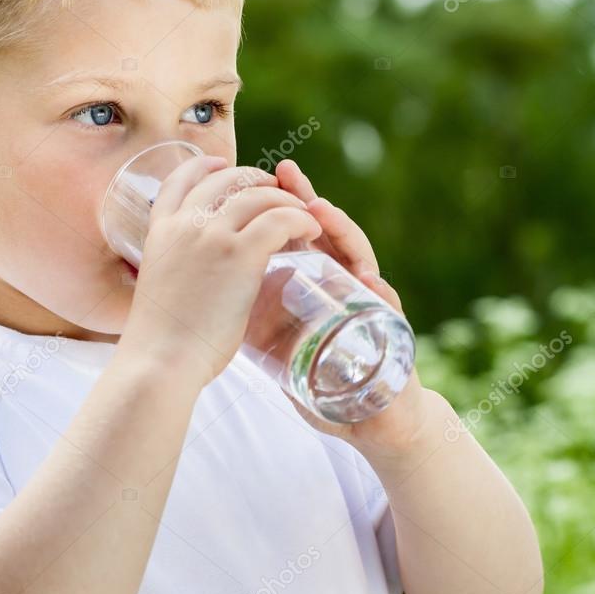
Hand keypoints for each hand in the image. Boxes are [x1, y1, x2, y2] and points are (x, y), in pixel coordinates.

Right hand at [121, 155, 323, 390]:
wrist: (159, 362)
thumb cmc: (159, 343)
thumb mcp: (158, 287)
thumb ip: (177, 268)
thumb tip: (195, 275)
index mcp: (160, 231)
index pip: (179, 180)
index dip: (204, 167)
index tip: (222, 165)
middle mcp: (184, 225)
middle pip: (226, 179)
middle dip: (256, 180)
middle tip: (276, 193)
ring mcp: (212, 236)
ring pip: (259, 195)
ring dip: (286, 200)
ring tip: (303, 215)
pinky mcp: (240, 255)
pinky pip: (280, 219)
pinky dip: (301, 218)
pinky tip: (311, 231)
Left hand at [273, 158, 430, 459]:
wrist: (370, 420)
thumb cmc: (324, 381)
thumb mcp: (277, 343)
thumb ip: (253, 315)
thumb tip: (202, 295)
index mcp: (314, 280)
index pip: (296, 233)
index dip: (278, 203)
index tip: (256, 177)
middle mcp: (343, 282)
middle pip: (325, 233)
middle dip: (306, 201)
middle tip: (287, 174)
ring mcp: (369, 302)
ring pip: (358, 256)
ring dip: (340, 234)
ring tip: (320, 214)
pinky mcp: (392, 330)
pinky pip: (386, 305)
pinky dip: (378, 291)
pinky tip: (367, 281)